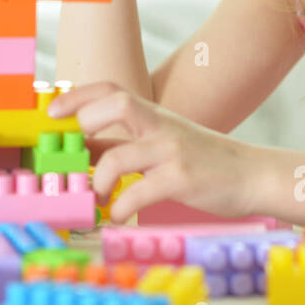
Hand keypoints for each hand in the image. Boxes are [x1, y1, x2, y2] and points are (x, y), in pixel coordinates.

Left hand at [47, 81, 264, 222]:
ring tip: (99, 197)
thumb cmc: (201, 160)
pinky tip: (119, 215)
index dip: (77, 95)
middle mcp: (161, 126)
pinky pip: (140, 192)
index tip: (52, 110)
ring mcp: (172, 151)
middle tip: (76, 152)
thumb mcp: (160, 143)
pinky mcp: (183, 180)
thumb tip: (81, 148)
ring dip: (98, 181)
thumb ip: (123, 144)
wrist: (252, 175)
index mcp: (152, 115)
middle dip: (85, 123)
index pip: (110, 89)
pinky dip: (120, 208)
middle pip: (117, 102)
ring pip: (120, 156)